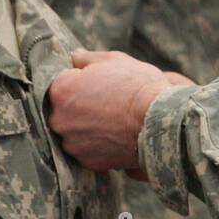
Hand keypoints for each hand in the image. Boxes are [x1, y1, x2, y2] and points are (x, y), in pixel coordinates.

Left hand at [47, 50, 175, 171]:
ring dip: (87, 126)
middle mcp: (59, 119)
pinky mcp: (87, 162)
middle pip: (64, 109)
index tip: (99, 83)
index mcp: (61, 90)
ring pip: (75, 131)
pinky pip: (88, 149)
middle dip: (80, 105)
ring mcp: (72, 143)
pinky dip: (98, 144)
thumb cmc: (138, 86)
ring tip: (113, 120)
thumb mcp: (114, 60)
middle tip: (107, 102)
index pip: (61, 82)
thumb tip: (75, 57)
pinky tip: (115, 134)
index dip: (81, 81)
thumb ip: (87, 58)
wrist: (159, 122)